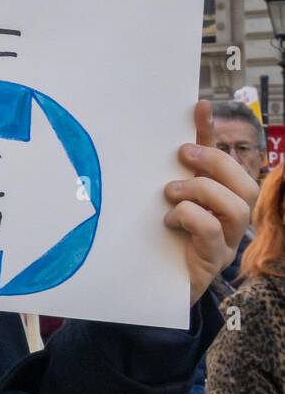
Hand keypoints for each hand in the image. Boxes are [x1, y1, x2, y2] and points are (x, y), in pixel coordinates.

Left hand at [165, 101, 257, 305]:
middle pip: (245, 184)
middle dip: (215, 162)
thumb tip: (156, 141)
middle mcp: (229, 220)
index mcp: (216, 199)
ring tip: (171, 193)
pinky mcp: (211, 262)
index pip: (222, 160)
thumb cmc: (156, 240)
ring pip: (238, 206)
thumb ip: (164, 175)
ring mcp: (225, 242)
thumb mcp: (159, 203)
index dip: (212, 133)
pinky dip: (192, 218)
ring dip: (203, 191)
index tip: (198, 106)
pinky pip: (214, 232)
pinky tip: (170, 220)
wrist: (147, 288)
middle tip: (182, 155)